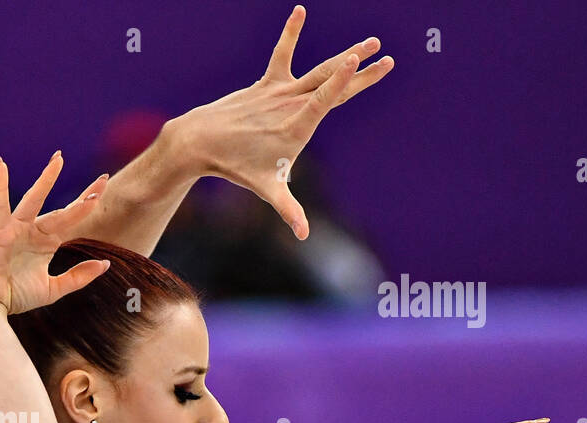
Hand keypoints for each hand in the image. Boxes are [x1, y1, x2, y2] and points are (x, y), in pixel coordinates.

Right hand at [0, 151, 110, 316]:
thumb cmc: (16, 296)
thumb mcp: (54, 288)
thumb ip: (79, 276)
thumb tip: (106, 263)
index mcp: (46, 242)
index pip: (71, 218)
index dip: (86, 204)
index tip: (103, 188)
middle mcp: (33, 231)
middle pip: (62, 209)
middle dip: (83, 195)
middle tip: (104, 178)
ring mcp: (16, 229)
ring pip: (34, 200)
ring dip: (46, 179)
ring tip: (58, 159)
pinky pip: (0, 205)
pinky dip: (0, 186)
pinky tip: (1, 166)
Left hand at [165, 4, 392, 238]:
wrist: (200, 141)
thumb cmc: (236, 167)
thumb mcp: (267, 188)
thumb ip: (289, 209)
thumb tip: (302, 236)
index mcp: (297, 125)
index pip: (326, 98)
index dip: (345, 79)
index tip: (362, 61)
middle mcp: (291, 104)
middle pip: (331, 82)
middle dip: (359, 70)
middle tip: (385, 57)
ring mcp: (279, 91)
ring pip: (317, 70)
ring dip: (343, 56)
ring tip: (369, 44)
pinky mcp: (267, 84)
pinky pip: (282, 55)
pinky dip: (290, 33)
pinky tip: (298, 10)